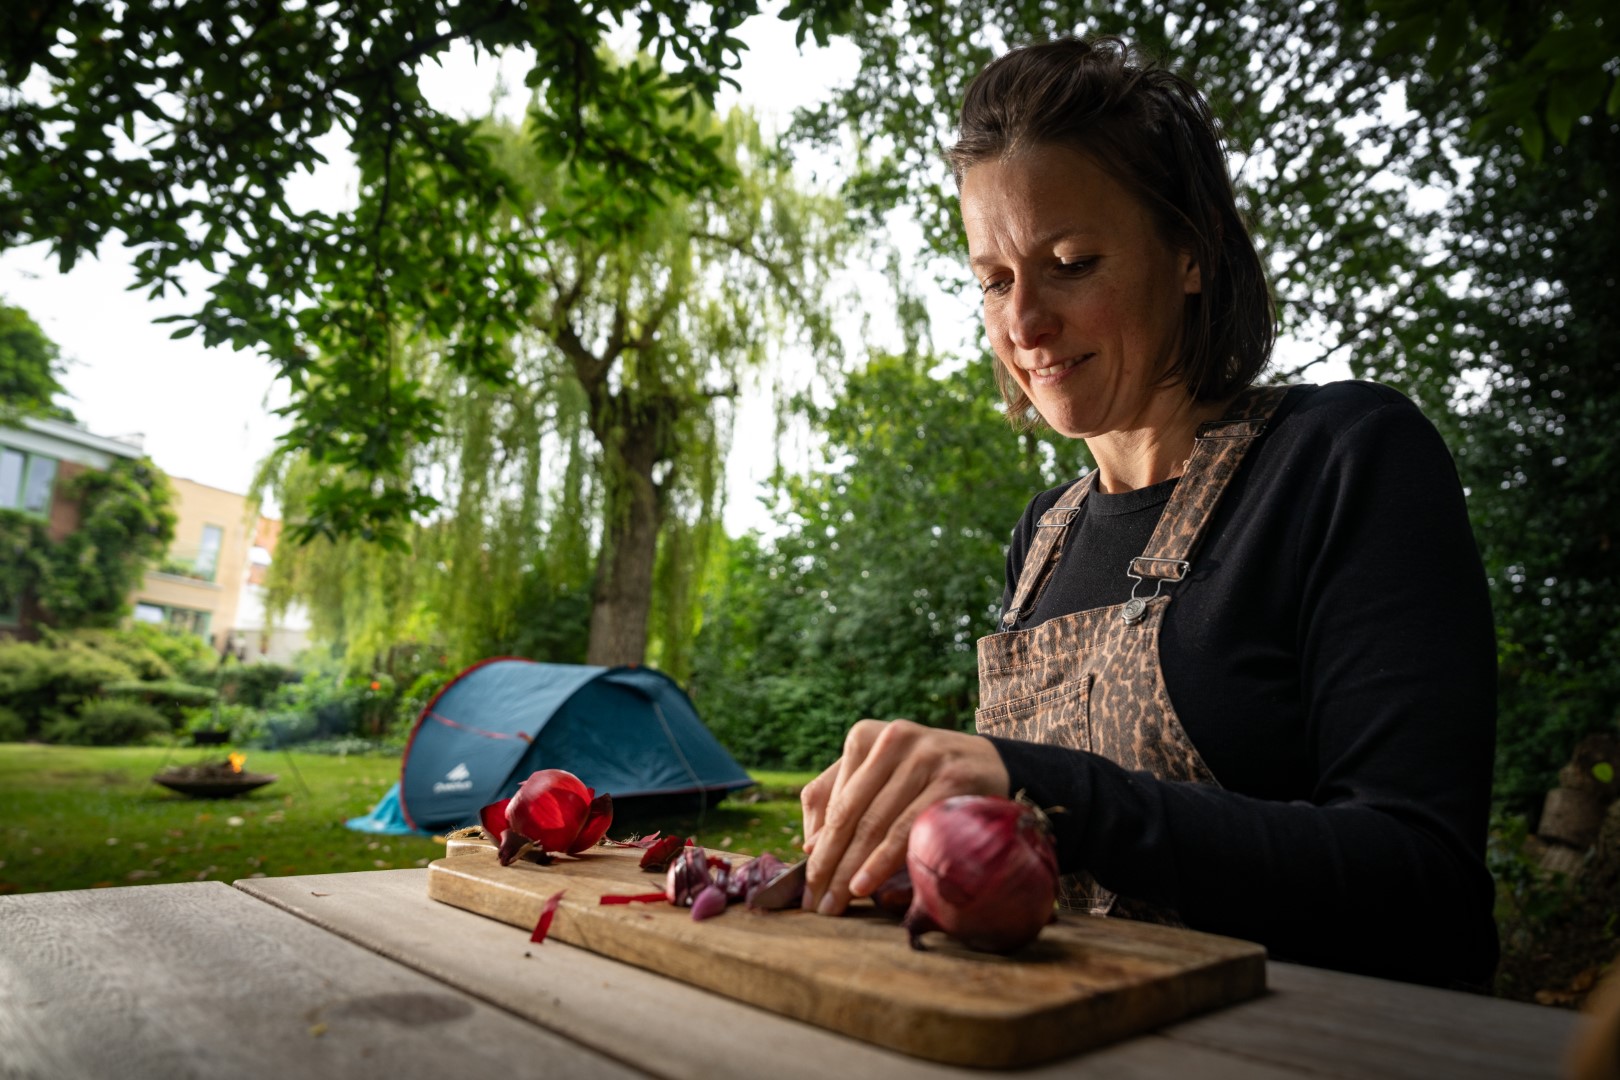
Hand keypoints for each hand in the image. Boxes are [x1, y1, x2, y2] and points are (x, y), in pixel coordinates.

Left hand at [799, 719, 1008, 915]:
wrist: (988, 763)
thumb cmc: (922, 776)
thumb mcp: (880, 776)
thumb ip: (842, 800)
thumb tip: (810, 846)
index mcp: (865, 736)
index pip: (829, 798)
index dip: (815, 844)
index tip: (805, 883)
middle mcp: (892, 739)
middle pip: (848, 812)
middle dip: (828, 863)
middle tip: (815, 902)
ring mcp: (923, 757)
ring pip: (874, 823)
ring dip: (849, 868)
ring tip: (835, 902)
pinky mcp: (950, 779)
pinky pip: (906, 828)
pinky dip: (882, 861)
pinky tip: (865, 885)